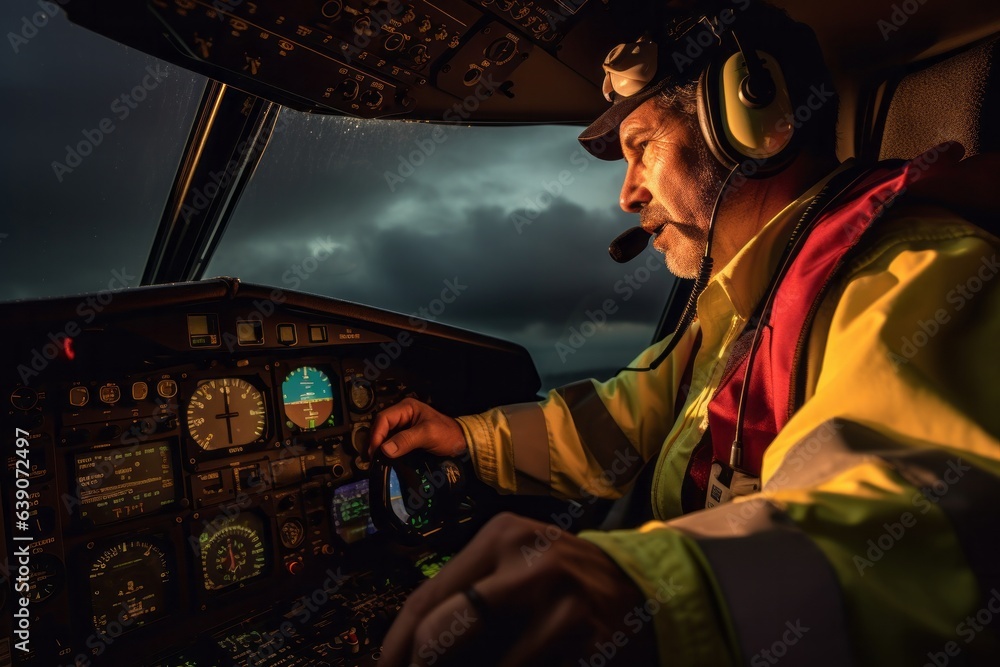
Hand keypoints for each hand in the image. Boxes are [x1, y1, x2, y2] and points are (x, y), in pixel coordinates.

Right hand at [369, 398, 467, 458]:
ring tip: (375, 461)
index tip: (375, 451)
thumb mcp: (428, 434)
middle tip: (372, 459)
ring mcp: (403, 426)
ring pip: (384, 435)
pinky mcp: (405, 437)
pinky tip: (383, 459)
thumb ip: (406, 440)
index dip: (377, 434)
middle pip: (381, 426)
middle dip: (375, 441)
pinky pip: (391, 442)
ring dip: (379, 447)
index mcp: (406, 407)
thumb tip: (384, 449)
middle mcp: (402, 414)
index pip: (384, 418)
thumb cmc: (447, 434)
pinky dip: (386, 450)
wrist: (461, 443)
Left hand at [379, 513, 656, 666]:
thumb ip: (470, 601)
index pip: (427, 597)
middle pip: (444, 629)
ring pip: (485, 662)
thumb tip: (409, 651)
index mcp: (502, 537)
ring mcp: (563, 600)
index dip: (397, 647)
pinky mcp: (587, 639)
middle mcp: (530, 560)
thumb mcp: (518, 572)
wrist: (648, 590)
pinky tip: (517, 666)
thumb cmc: (566, 587)